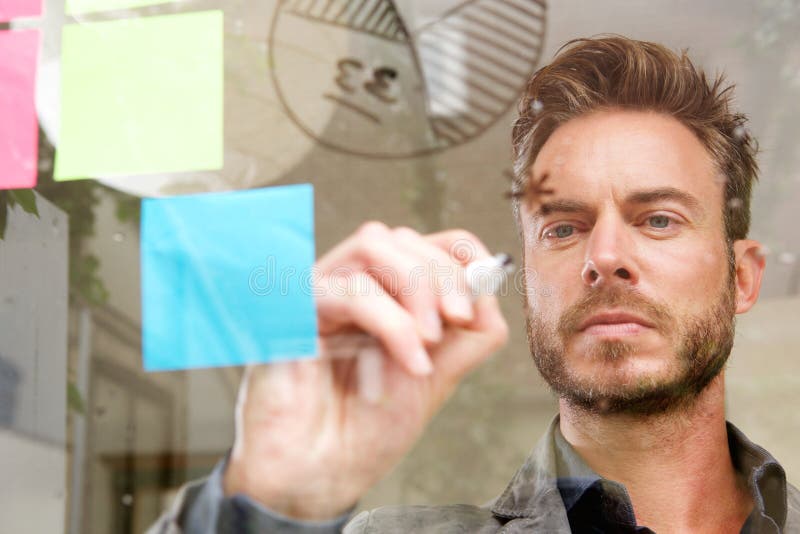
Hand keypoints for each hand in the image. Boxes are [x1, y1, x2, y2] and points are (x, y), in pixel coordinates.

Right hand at [223, 222, 508, 519]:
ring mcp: (321, 294)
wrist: (323, 474)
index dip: (459, 254)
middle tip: (457, 319)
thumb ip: (468, 335)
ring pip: (372, 246)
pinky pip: (346, 290)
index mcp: (384, 294)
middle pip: (400, 238)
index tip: (479, 293)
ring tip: (429, 339)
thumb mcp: (437, 377)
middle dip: (440, 275)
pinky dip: (390, 322)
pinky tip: (410, 361)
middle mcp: (351, 285)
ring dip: (415, 286)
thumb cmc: (370, 427)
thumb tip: (491, 290)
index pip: (424, 243)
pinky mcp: (292, 311)